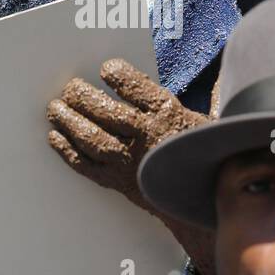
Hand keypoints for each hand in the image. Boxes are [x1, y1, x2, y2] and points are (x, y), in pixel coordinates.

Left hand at [47, 59, 219, 274]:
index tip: (106, 68)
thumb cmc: (205, 158)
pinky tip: (55, 137)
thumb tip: (220, 75)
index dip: (117, 76)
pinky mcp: (118, 182)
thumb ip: (211, 97)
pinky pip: (86, 165)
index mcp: (169, 116)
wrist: (204, 206)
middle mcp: (147, 137)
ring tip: (55, 108)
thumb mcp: (213, 124)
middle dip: (83, 96)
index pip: (136, 88)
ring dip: (69, 121)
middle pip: (107, 112)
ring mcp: (130, 162)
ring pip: (92, 137)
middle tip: (69, 87)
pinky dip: (67, 151)